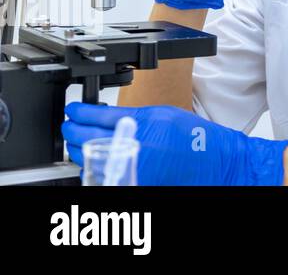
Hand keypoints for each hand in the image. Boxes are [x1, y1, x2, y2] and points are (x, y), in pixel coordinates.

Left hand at [63, 102, 287, 185]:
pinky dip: (94, 165)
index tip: (73, 109)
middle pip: (84, 138)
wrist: (212, 160)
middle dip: (72, 130)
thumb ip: (129, 114)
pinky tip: (97, 157)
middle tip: (70, 125)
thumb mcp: (161, 113)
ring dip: (80, 149)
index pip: (95, 116)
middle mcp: (132, 146)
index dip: (78, 112)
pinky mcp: (130, 182)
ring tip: (81, 141)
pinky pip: (100, 174)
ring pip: (87, 159)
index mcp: (141, 123)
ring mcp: (129, 166)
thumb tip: (99, 115)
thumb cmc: (192, 136)